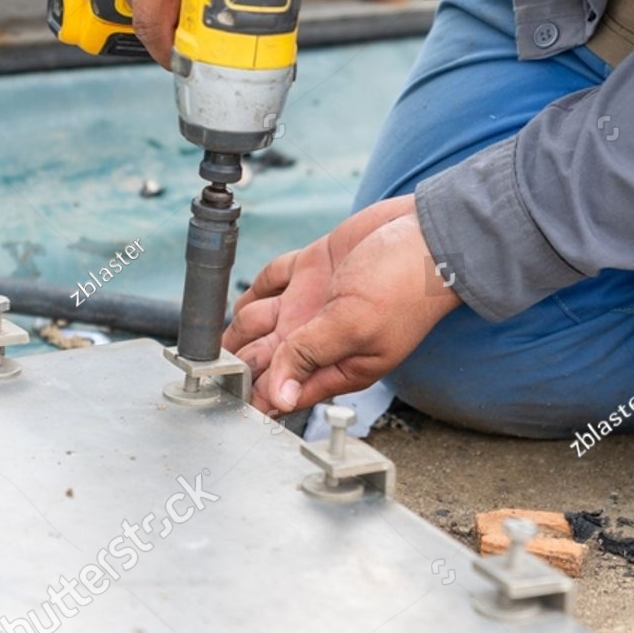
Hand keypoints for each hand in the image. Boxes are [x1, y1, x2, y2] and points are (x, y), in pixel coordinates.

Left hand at [224, 195, 462, 412]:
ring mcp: (314, 302)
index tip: (218, 393)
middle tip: (202, 361)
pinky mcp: (314, 268)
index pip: (282, 392)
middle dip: (234, 361)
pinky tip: (245, 293)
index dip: (250, 395)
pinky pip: (272, 280)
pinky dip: (256, 285)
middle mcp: (320, 338)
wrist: (431, 233)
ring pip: (259, 320)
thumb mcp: (354, 326)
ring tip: (207, 331)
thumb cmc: (407, 286)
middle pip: (263, 359)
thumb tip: (278, 399)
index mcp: (335, 365)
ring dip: (238, 324)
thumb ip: (308, 356)